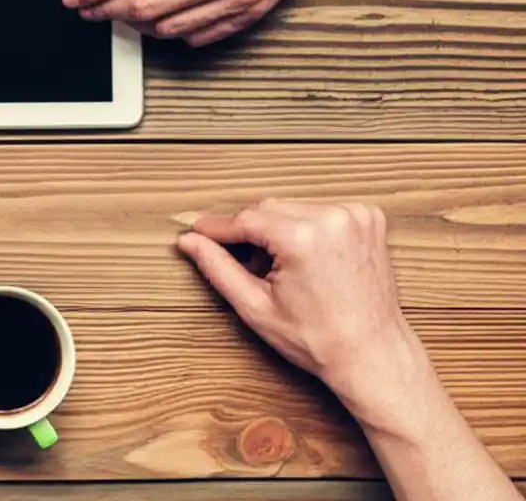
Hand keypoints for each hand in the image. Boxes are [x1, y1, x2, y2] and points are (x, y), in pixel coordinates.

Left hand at [62, 0, 343, 46]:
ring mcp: (232, 0)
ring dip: (134, 24)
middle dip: (104, 12)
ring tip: (120, 12)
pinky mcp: (246, 16)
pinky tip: (159, 17)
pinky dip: (169, 31)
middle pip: (140, 9)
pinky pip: (194, 38)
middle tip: (86, 10)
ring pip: (164, 29)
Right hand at [176, 200, 423, 415]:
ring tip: (284, 270)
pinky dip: (307, 228)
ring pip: (292, 208)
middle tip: (252, 269)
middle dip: (252, 234)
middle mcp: (333, 218)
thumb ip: (218, 267)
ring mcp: (356, 215)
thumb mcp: (256, 306)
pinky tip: (309, 260)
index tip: (197, 230)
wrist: (373, 354)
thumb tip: (189, 241)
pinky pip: (320, 211)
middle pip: (268, 208)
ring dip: (279, 230)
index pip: (245, 219)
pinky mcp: (369, 218)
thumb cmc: (319, 339)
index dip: (217, 228)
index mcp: (304, 238)